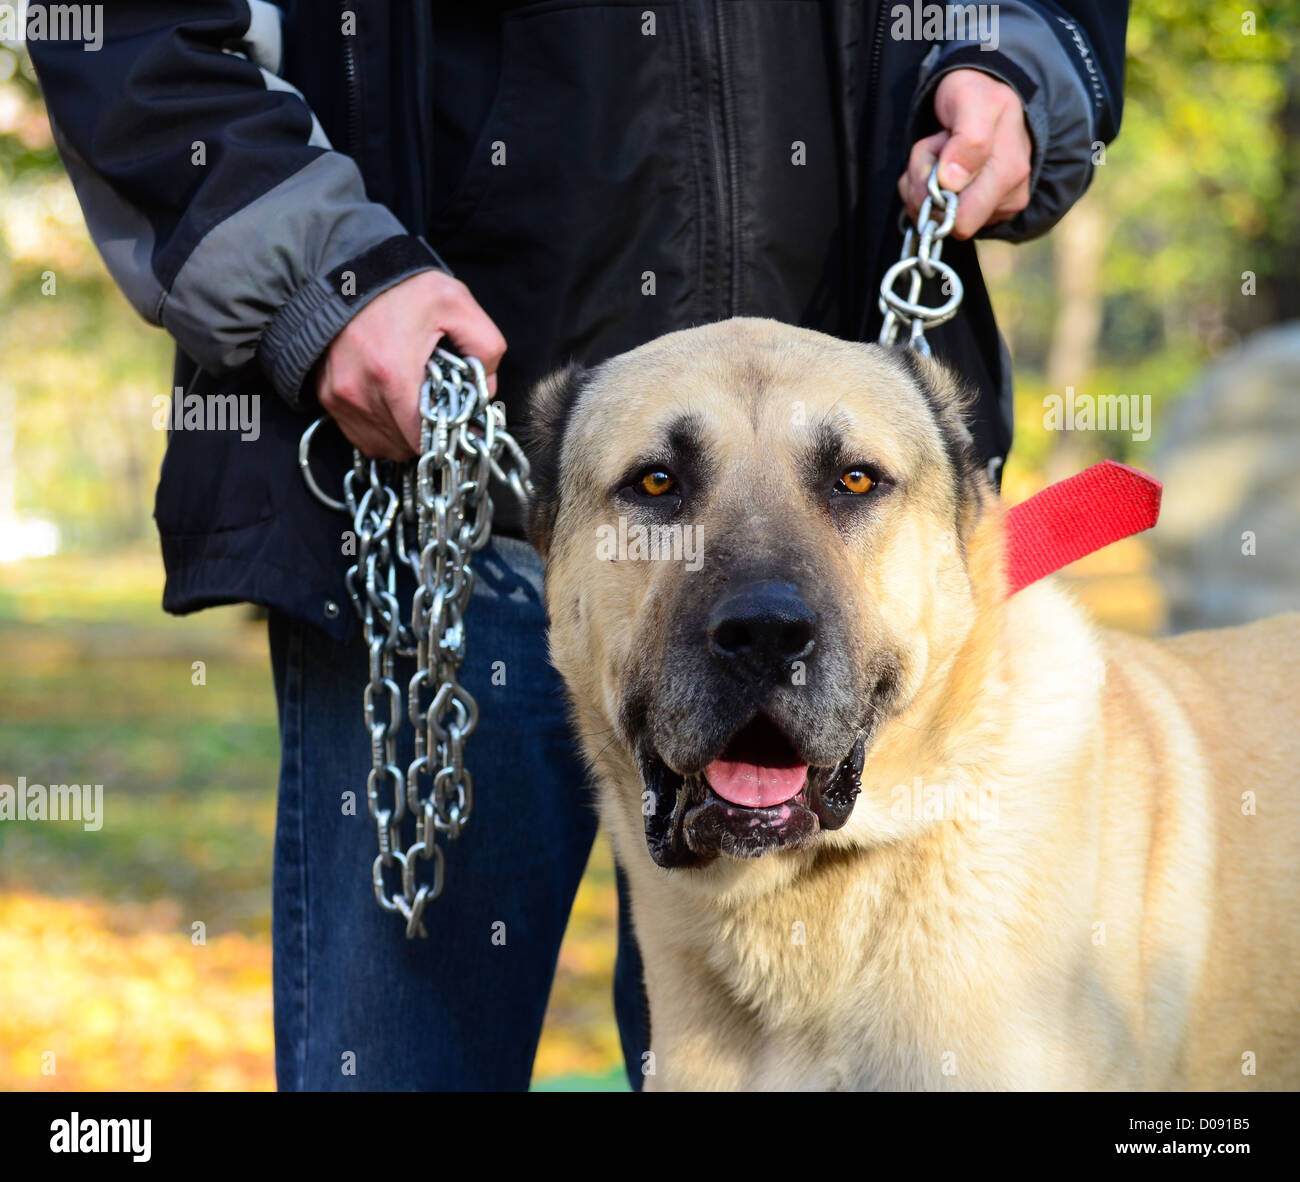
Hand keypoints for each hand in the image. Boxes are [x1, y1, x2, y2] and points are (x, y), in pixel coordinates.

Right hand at [315, 269, 506, 459]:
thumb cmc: (403, 287)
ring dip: (404, 435)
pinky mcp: (327, 397)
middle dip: (427, 434)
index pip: (422, 438)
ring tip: (415, 403)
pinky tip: (393, 404)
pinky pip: (360, 435)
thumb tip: (485, 391)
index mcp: (392, 374)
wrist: (348, 271)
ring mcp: (339, 398)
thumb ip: (484, 347)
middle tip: (438, 408)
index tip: (457, 424)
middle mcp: (360, 392)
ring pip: (382, 446)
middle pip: (405, 446)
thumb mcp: (456, 304)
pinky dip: (381, 430)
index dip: (445, 437)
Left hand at [898, 68, 1031, 239]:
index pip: (960, 218)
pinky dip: (930, 193)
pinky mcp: (988, 212)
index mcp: (1009, 171)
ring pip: (940, 219)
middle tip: (935, 151)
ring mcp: (1000, 206)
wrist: (987, 91)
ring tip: (942, 153)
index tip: (938, 151)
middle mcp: (1011, 194)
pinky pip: (943, 216)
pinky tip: (944, 167)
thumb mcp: (970, 100)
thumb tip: (952, 182)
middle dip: (926, 189)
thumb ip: (967, 139)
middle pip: (948, 223)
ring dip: (925, 186)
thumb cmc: (977, 94)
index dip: (934, 190)